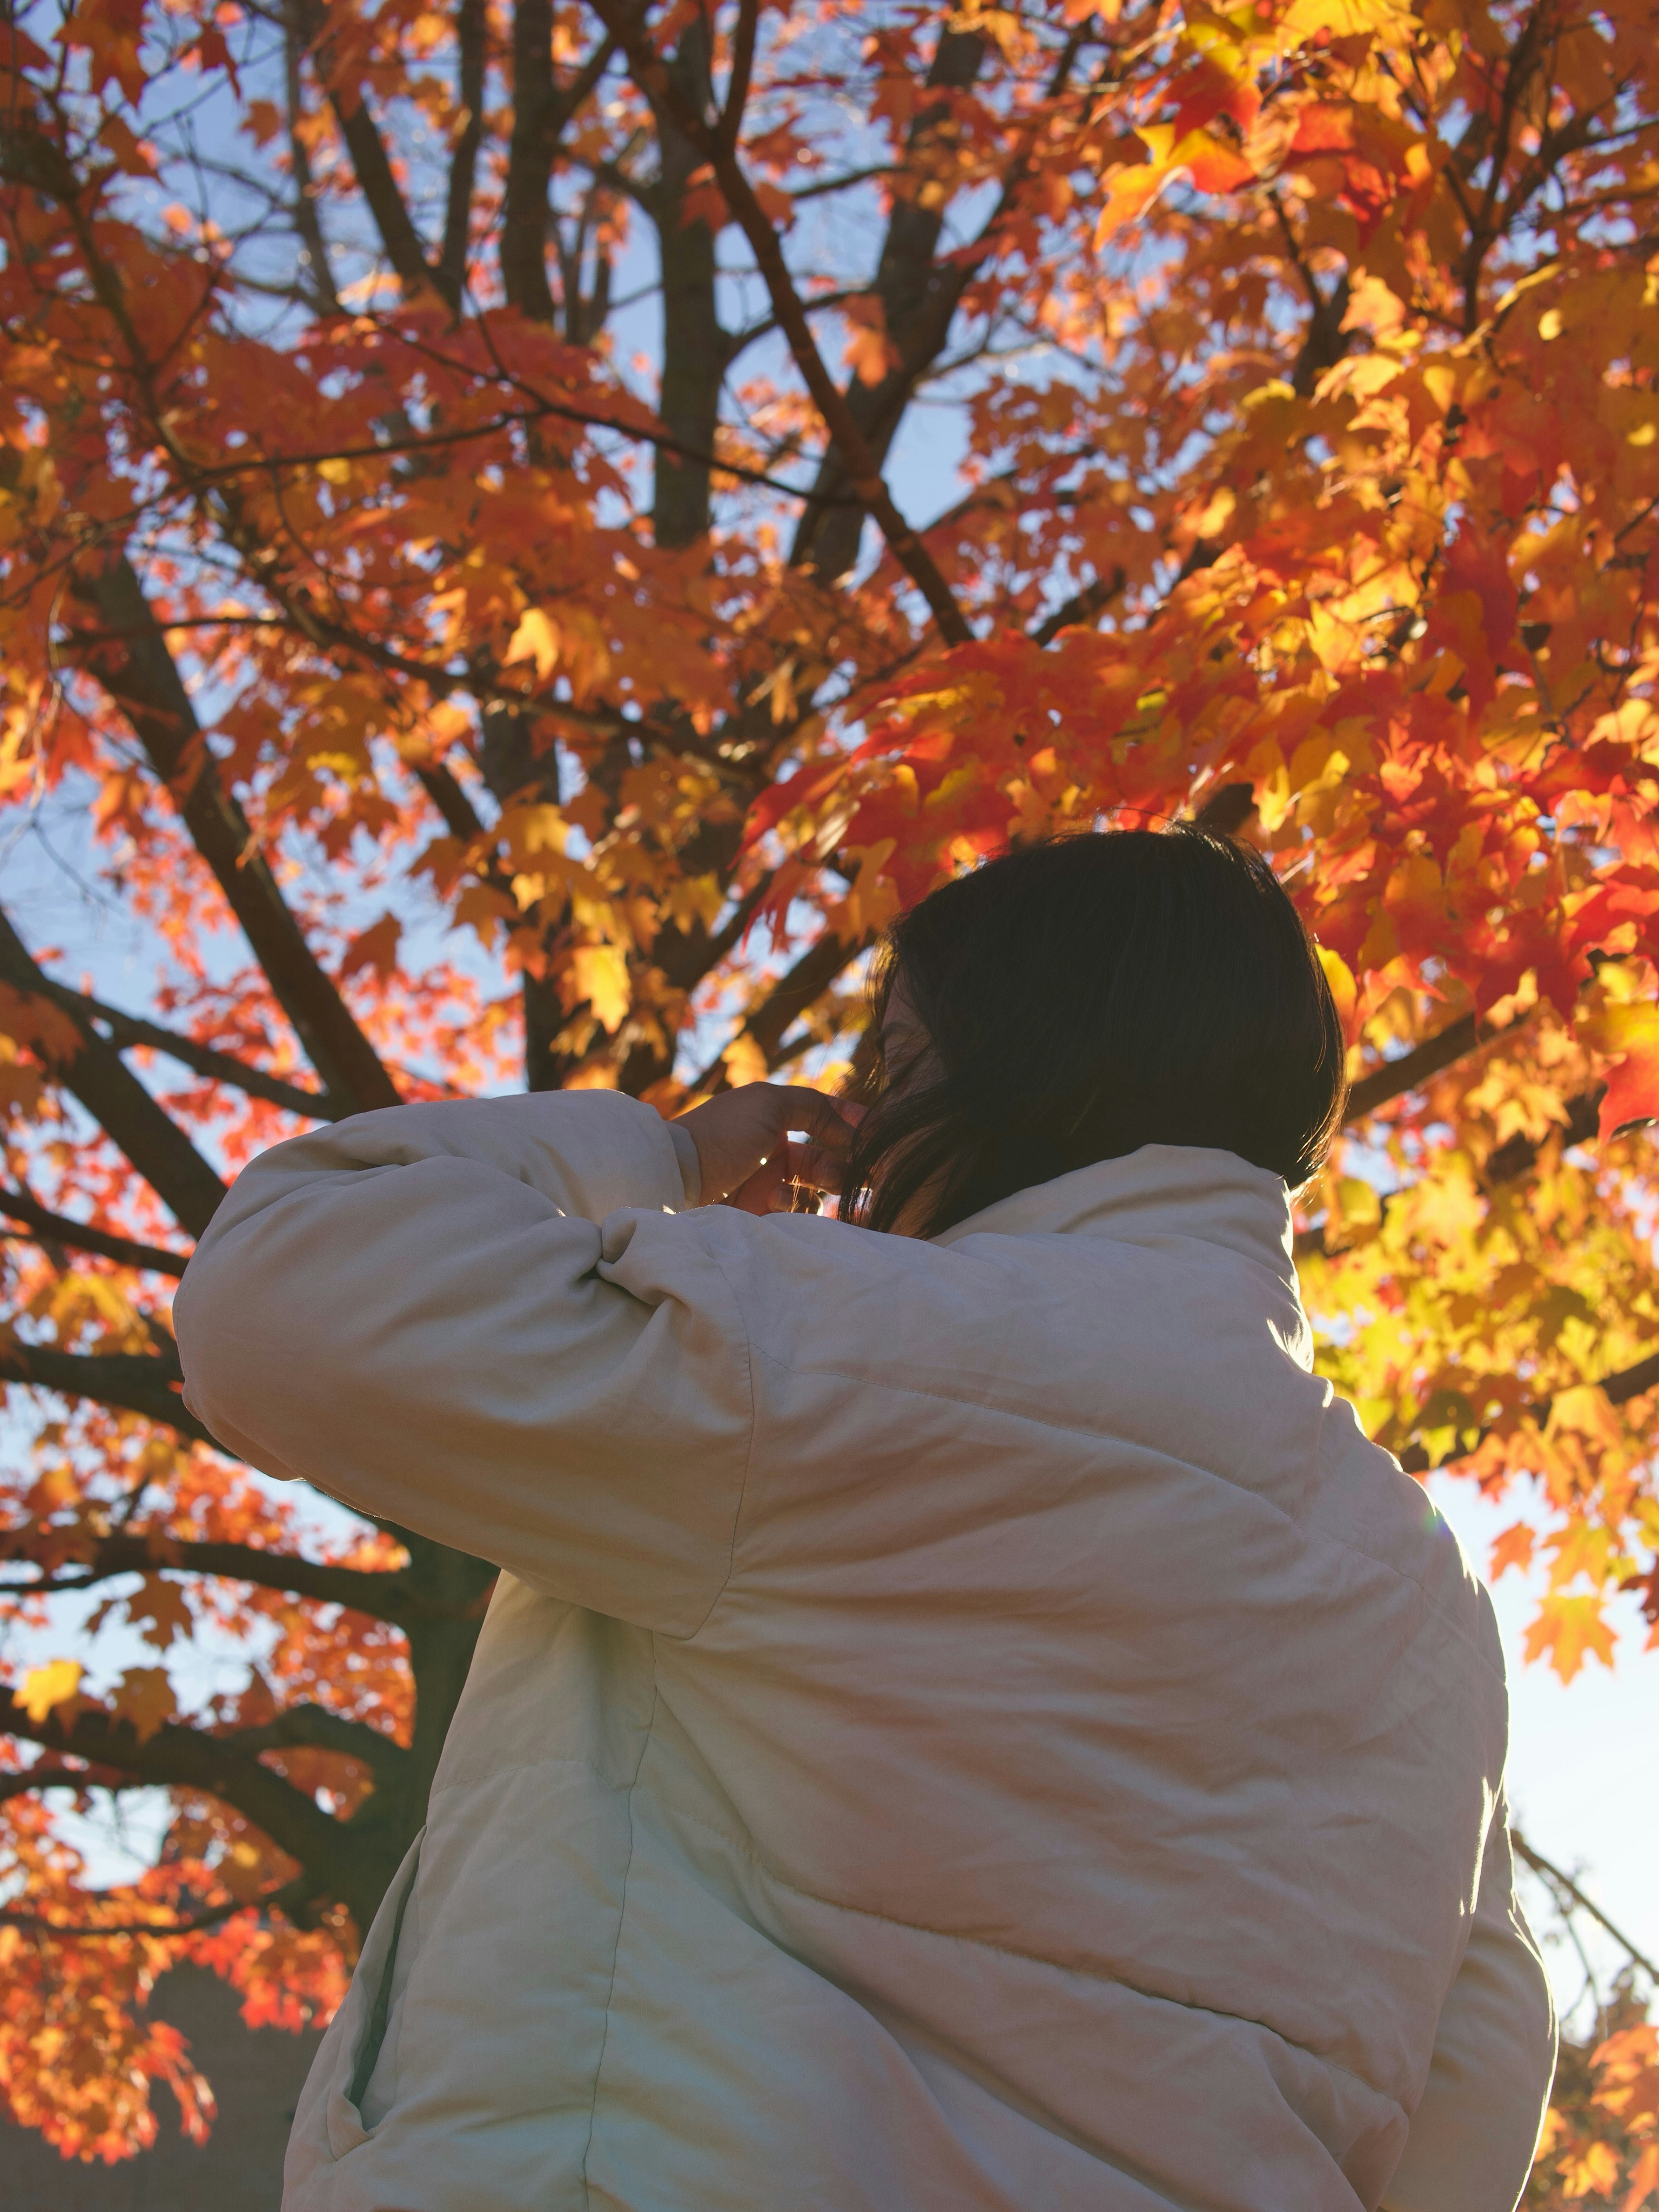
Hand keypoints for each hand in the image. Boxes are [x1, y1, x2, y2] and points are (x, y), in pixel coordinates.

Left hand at [674, 1084, 860, 1215]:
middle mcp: (771, 1151)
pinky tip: (782, 1202)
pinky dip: (798, 1208)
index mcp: (772, 1119)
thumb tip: (846, 1121)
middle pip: (823, 1159)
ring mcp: (765, 1185)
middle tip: (862, 1174)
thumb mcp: (768, 1103)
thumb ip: (811, 1106)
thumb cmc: (723, 1133)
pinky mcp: (759, 1215)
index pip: (820, 1117)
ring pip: (813, 1190)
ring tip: (827, 1189)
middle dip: (844, 1165)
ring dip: (826, 1188)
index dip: (850, 1123)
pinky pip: (794, 1214)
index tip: (877, 1132)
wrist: (679, 1178)